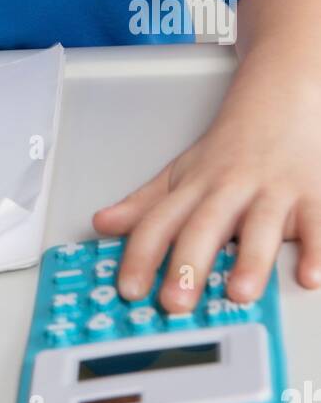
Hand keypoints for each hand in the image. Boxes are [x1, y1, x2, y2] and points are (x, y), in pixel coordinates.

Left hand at [91, 104, 320, 312]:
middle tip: (174, 302)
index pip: (160, 222)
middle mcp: (230, 190)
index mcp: (195, 188)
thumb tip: (103, 224)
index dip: (140, 255)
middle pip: (204, 227)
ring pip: (259, 227)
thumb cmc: (231, 147)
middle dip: (188, 265)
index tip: (129, 288)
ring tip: (238, 292)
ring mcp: (272, 193)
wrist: (279, 100)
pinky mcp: (311, 196)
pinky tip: (310, 277)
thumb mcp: (182, 171)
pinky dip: (317, 250)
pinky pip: (316, 225)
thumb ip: (145, 204)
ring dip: (249, 260)